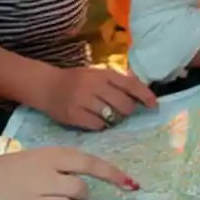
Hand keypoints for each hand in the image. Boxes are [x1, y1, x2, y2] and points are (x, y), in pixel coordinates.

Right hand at [0, 146, 138, 199]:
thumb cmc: (10, 168)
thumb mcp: (38, 157)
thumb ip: (62, 163)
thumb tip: (87, 175)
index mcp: (53, 152)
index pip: (90, 159)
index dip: (113, 171)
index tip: (130, 181)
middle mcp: (51, 166)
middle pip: (89, 174)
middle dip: (108, 181)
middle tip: (123, 188)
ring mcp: (42, 185)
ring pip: (78, 193)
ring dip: (77, 197)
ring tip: (61, 195)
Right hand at [32, 64, 157, 130]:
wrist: (45, 85)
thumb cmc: (76, 80)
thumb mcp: (96, 74)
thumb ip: (116, 82)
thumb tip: (141, 95)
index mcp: (103, 74)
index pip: (130, 84)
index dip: (145, 95)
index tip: (153, 105)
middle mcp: (94, 86)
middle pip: (124, 105)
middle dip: (127, 111)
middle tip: (121, 111)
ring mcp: (83, 101)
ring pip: (112, 117)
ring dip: (114, 119)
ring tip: (107, 115)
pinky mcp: (74, 115)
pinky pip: (97, 126)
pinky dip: (100, 125)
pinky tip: (94, 120)